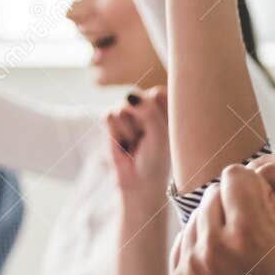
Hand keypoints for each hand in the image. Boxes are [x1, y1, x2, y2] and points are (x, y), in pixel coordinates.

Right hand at [105, 86, 171, 215]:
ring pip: (123, 107)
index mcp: (165, 105)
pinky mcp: (112, 120)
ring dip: (129, 130)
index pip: (158, 93)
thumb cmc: (156, 158)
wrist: (139, 181)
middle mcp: (146, 104)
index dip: (157, 114)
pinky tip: (123, 142)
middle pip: (139, 97)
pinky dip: (116, 132)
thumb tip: (128, 95)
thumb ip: (148, 110)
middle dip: (142, 121)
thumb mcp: (160, 133)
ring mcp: (128, 111)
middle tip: (147, 139)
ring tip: (135, 143)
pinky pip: (109, 115)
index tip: (162, 133)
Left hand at [171, 163, 274, 274]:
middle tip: (259, 236)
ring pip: (197, 218)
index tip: (270, 213)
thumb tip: (256, 167)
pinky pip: (184, 244)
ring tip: (245, 252)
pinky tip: (228, 266)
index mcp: (246, 232)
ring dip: (219, 226)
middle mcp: (212, 251)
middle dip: (236, 205)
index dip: (256, 188)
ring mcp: (192, 271)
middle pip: (212, 194)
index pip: (234, 174)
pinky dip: (204, 248)